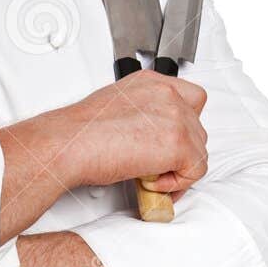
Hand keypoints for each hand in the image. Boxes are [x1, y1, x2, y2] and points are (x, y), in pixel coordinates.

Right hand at [62, 69, 207, 195]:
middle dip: (180, 153)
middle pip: (197, 128)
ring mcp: (175, 116)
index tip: (168, 143)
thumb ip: (141, 116)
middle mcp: (167, 94)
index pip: (190, 99)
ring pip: (199, 150)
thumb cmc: (79, 133)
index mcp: (151, 83)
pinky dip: (177, 183)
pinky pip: (196, 170)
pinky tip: (150, 182)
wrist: (68, 144)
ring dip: (178, 169)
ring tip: (150, 177)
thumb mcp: (116, 108)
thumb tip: (149, 140)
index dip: (183, 126)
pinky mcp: (178, 143)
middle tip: (157, 167)